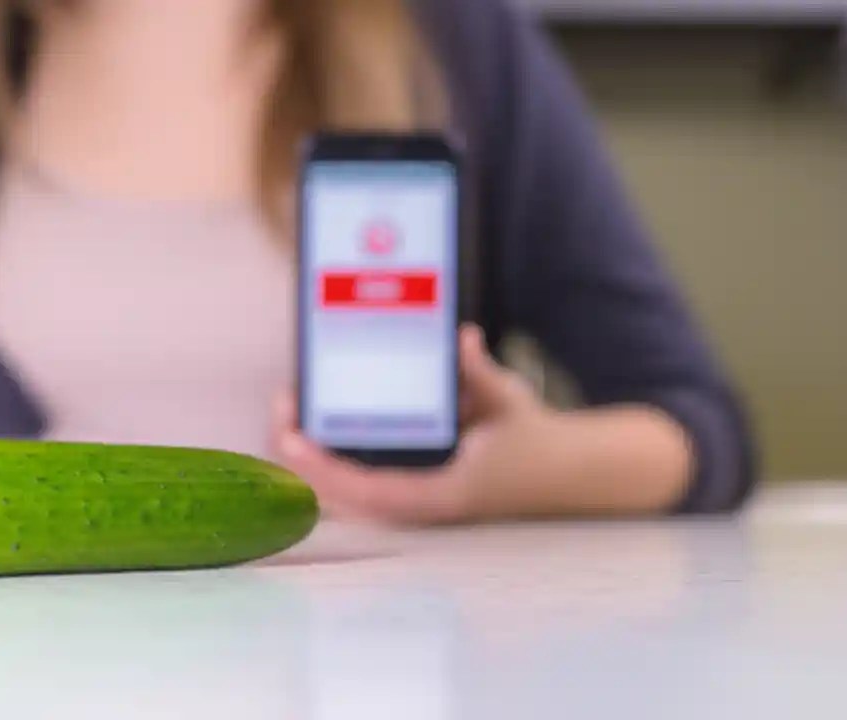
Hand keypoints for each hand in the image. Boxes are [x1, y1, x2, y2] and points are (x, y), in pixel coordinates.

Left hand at [273, 324, 573, 524]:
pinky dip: (327, 461)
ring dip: (310, 459)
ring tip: (288, 410)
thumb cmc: (532, 440)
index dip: (323, 468)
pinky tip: (309, 427)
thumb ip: (480, 373)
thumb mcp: (509, 402)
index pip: (367, 491)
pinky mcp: (408, 491)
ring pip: (342, 494)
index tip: (292, 438)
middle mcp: (418, 507)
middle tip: (282, 409)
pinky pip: (356, 484)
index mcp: (440, 495)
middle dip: (302, 459)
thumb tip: (461, 338)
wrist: (564, 473)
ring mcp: (410, 503)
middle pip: (340, 498)